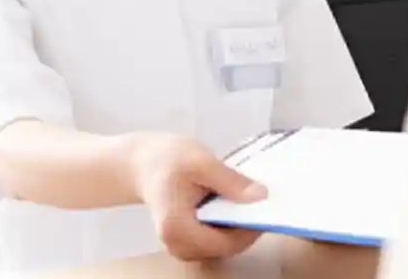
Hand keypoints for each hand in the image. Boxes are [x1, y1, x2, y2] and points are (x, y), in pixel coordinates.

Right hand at [127, 133, 267, 261]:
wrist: (141, 163)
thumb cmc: (165, 159)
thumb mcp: (201, 161)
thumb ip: (231, 181)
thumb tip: (260, 197)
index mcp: (177, 228)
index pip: (225, 243)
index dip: (250, 229)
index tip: (266, 208)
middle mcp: (177, 245)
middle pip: (225, 248)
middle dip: (245, 228)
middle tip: (260, 201)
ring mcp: (181, 246)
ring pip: (222, 247)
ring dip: (238, 228)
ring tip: (245, 201)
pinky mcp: (187, 242)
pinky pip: (215, 241)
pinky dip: (228, 227)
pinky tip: (232, 206)